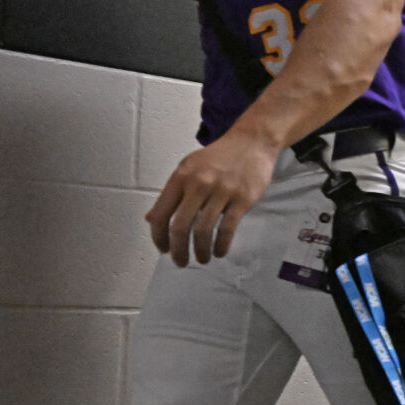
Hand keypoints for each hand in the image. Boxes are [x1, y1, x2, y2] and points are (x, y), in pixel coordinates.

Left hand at [145, 133, 277, 266]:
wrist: (252, 142)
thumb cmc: (219, 157)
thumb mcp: (189, 168)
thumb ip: (171, 193)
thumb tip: (152, 219)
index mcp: (181, 177)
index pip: (161, 213)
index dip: (159, 237)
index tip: (163, 249)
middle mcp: (199, 184)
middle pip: (181, 226)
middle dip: (178, 250)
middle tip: (181, 262)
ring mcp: (222, 191)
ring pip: (203, 230)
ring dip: (201, 251)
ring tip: (203, 258)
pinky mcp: (242, 199)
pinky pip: (227, 229)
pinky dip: (221, 245)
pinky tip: (219, 252)